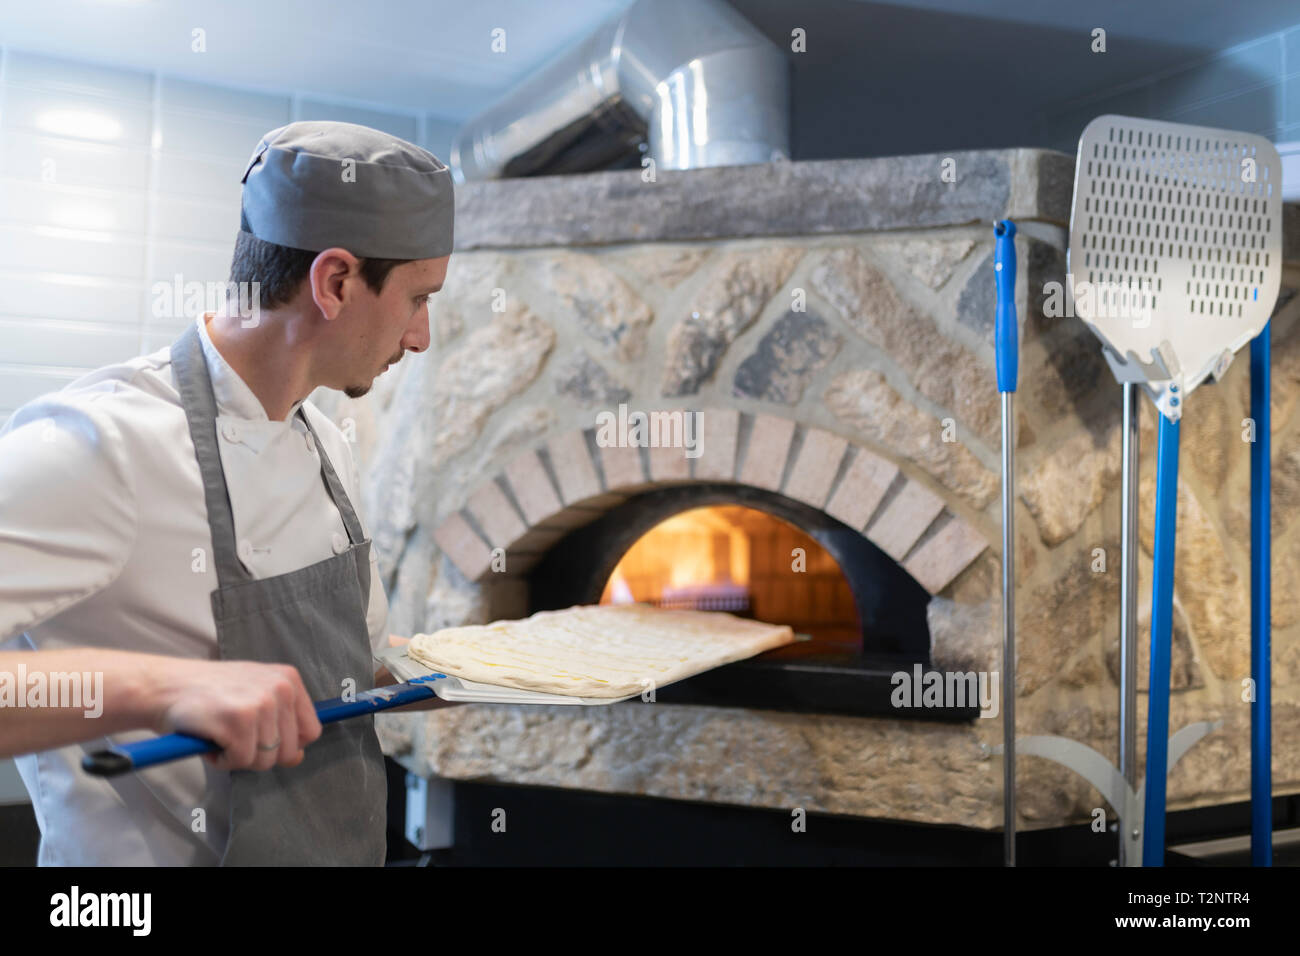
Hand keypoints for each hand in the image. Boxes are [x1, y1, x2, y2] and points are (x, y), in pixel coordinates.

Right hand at [149, 659, 321, 771]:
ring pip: (265, 760)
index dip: (288, 745)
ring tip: (221, 734)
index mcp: (289, 679)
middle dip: (259, 754)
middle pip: (289, 751)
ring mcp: (261, 704)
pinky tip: (210, 740)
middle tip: (233, 737)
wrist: (165, 686)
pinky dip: (222, 760)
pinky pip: (241, 761)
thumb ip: (281, 722)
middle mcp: (280, 688)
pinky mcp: (239, 720)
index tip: (263, 740)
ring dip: (238, 757)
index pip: (311, 731)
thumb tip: (297, 757)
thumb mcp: (254, 695)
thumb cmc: (210, 693)